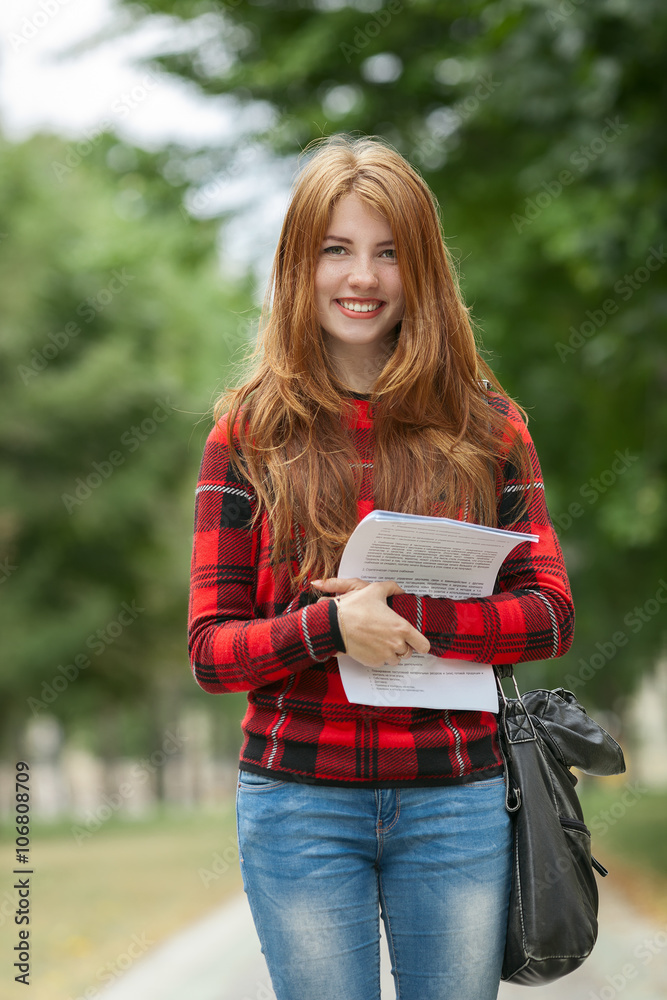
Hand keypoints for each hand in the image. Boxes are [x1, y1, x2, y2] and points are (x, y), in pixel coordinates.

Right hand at [312, 577, 429, 667]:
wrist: (335, 624)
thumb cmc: (355, 608)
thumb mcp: (375, 590)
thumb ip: (392, 588)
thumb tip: (400, 590)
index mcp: (401, 628)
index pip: (423, 645)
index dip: (420, 643)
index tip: (416, 641)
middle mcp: (396, 644)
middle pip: (409, 652)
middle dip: (403, 645)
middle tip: (392, 635)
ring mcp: (385, 655)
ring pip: (396, 658)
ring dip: (391, 652)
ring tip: (381, 640)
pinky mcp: (374, 662)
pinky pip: (382, 662)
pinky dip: (379, 656)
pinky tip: (371, 645)